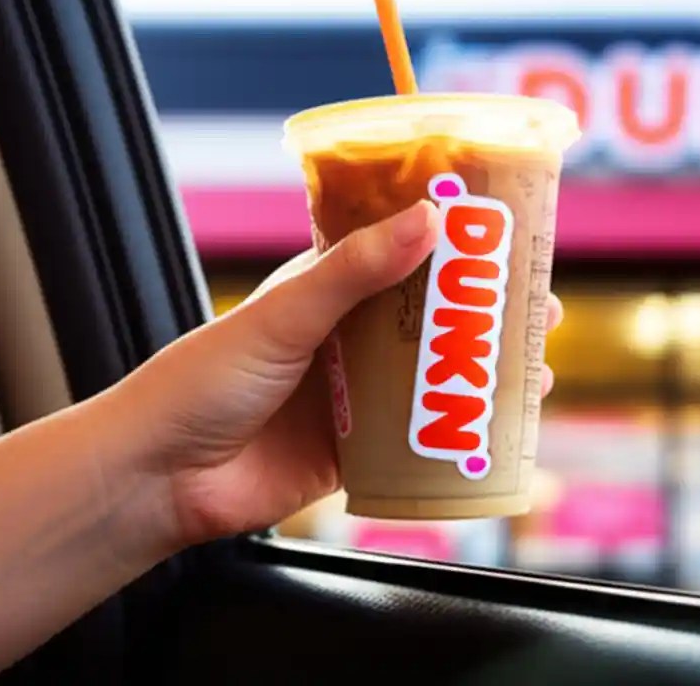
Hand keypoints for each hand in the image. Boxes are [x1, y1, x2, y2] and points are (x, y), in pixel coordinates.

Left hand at [117, 200, 563, 548]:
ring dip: (486, 376)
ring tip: (537, 372)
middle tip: (541, 312)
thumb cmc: (201, 382)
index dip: (457, 249)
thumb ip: (354, 271)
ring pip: (435, 382)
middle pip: (433, 321)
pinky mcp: (356, 453)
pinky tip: (502, 433)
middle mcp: (346, 340)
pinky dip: (461, 436)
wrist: (158, 479)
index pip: (404, 255)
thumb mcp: (284, 315)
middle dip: (489, 318)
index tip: (509, 242)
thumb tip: (429, 219)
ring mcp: (353, 398)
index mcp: (325, 291)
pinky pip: (420, 441)